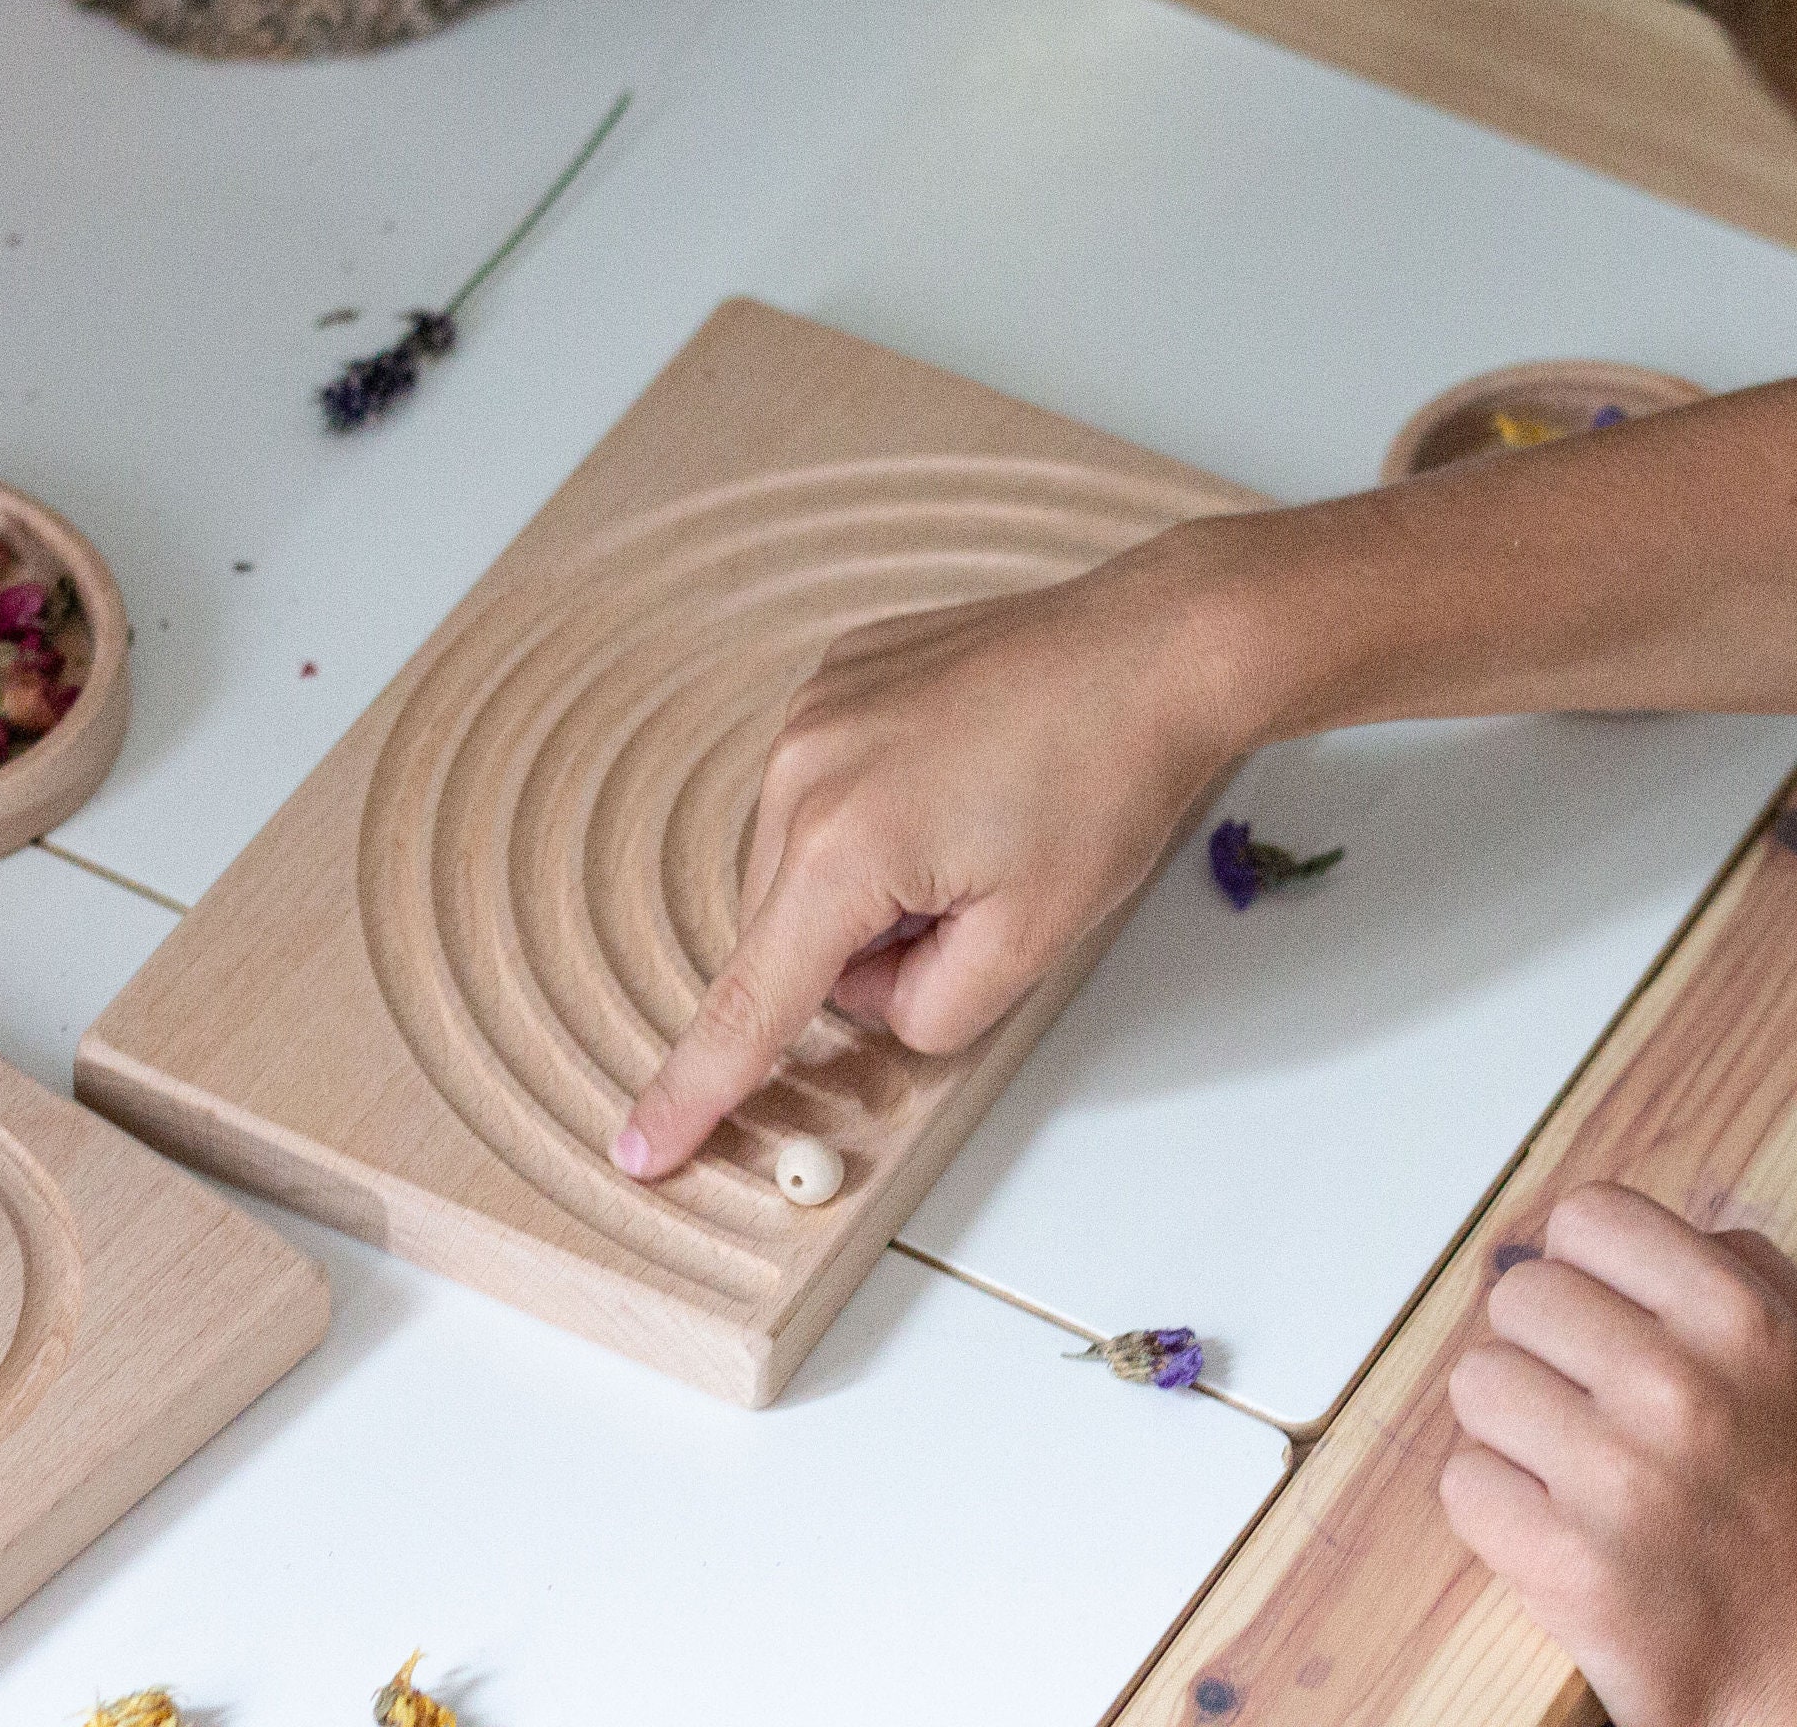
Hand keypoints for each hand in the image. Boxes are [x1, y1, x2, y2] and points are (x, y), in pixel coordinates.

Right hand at [611, 523, 1252, 1177]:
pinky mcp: (837, 677)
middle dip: (863, 951)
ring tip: (976, 829)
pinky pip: (819, 788)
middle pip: (786, 931)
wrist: (1156, 650)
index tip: (639, 1148)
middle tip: (975, 904)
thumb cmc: (1107, 781)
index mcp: (842, 847)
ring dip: (867, 880)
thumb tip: (880, 1001)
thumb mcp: (1030, 941)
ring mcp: (812, 710)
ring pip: (799, 862)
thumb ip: (930, 1011)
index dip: (696, 1088)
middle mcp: (801, 768)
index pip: (751, 1003)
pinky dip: (873, 813)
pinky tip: (959, 780)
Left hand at [1440, 1184, 1796, 1726]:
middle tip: (1590, 1400)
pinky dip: (1496, 1503)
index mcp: (1743, 1325)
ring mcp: (1618, 1482)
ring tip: (1573, 1462)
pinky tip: (1556, 1521)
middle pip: (1518, 1295)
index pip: (1587, 1218)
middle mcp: (1680, 1392)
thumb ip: (1749, 1265)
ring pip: (1477, 1382)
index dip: (1584, 1263)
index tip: (1604, 1312)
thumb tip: (1638, 1232)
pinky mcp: (1565, 1564)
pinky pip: (1463, 1479)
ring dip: (1513, 1423)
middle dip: (1544, 1344)